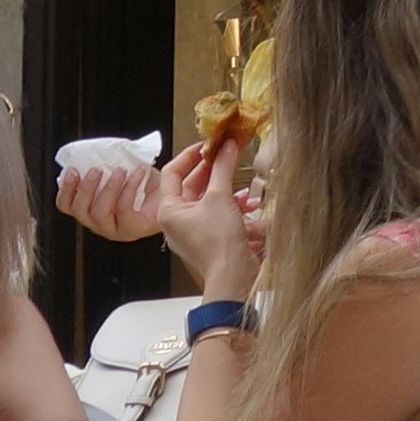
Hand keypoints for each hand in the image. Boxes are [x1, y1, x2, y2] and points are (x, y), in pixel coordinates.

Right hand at [57, 150, 168, 245]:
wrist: (171, 194)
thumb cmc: (145, 185)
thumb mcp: (123, 170)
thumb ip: (108, 163)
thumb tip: (99, 148)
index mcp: (91, 209)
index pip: (66, 205)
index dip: (65, 190)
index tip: (72, 171)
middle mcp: (100, 222)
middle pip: (80, 211)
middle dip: (84, 189)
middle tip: (96, 169)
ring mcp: (115, 229)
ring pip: (99, 213)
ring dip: (108, 188)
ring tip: (120, 171)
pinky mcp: (133, 229)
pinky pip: (124, 211)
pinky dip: (129, 189)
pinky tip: (138, 174)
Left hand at [150, 135, 261, 299]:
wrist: (233, 276)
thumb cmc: (218, 240)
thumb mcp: (220, 196)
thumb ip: (222, 167)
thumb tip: (227, 145)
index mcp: (169, 210)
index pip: (172, 172)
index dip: (190, 155)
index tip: (208, 144)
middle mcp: (177, 221)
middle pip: (192, 185)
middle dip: (213, 170)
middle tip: (228, 154)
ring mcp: (193, 231)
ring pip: (208, 200)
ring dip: (227, 188)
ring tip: (243, 182)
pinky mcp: (209, 239)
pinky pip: (218, 215)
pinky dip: (232, 206)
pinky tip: (250, 204)